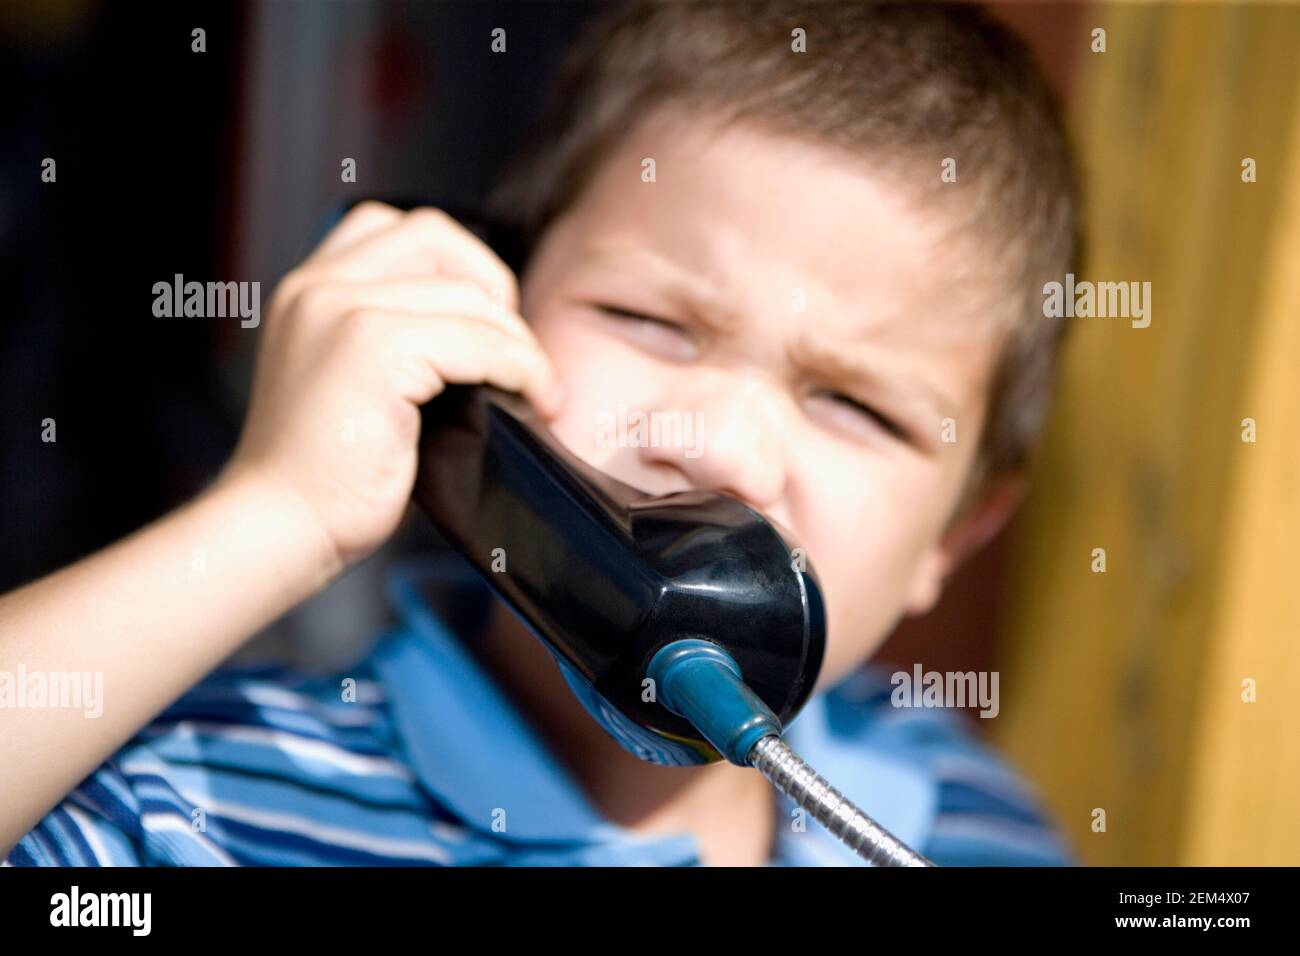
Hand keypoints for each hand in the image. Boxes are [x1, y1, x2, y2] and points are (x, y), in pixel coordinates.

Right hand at [224, 201, 561, 573]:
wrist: (278, 530)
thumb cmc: (322, 479)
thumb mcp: (350, 385)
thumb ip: (396, 341)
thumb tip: (486, 331)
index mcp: (308, 289)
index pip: (403, 230)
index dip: (461, 266)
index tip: (487, 328)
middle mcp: (319, 286)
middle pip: (439, 239)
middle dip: (494, 291)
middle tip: (515, 356)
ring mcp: (344, 311)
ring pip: (469, 296)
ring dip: (519, 344)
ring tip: (533, 392)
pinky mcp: (374, 348)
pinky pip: (481, 341)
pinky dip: (522, 369)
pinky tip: (532, 402)